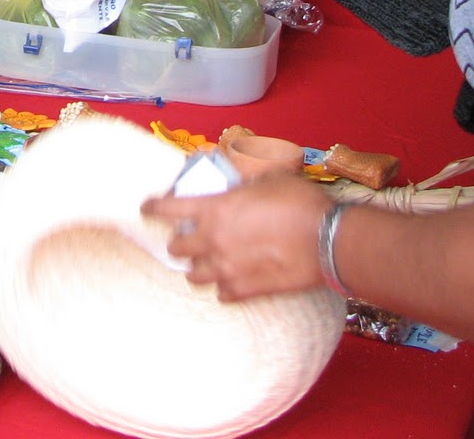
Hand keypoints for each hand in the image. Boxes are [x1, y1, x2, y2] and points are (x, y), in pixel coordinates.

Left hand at [140, 173, 331, 301]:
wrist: (327, 238)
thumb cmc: (299, 201)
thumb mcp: (269, 177)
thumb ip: (246, 181)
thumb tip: (241, 180)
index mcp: (215, 209)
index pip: (169, 208)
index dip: (153, 207)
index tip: (146, 207)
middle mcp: (214, 240)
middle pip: (177, 248)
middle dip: (179, 243)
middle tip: (188, 239)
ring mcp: (228, 268)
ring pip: (195, 276)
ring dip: (198, 267)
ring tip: (207, 263)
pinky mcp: (247, 289)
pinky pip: (222, 295)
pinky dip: (223, 288)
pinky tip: (230, 282)